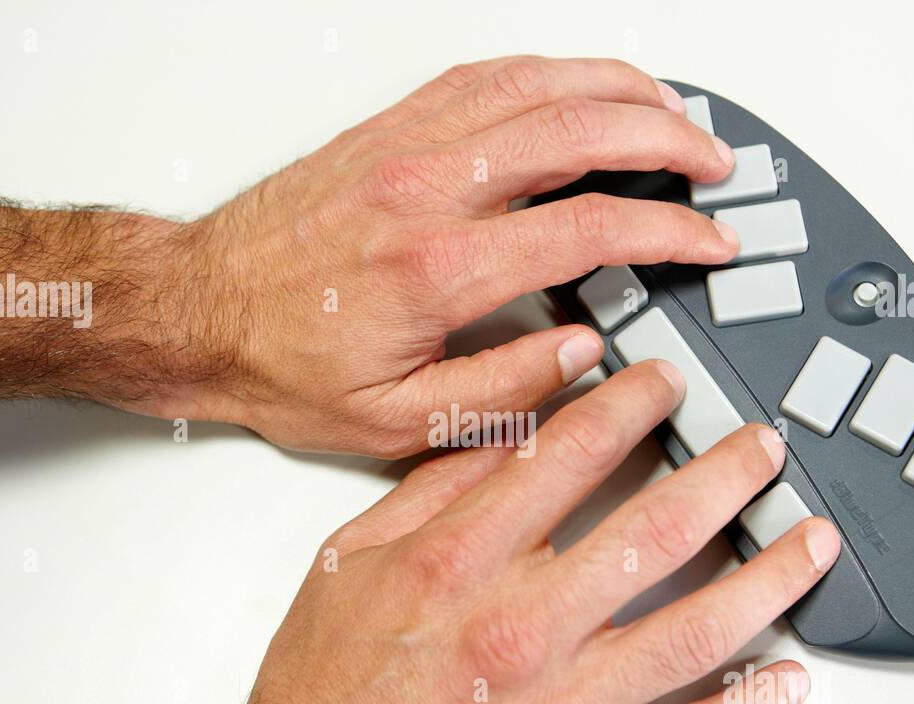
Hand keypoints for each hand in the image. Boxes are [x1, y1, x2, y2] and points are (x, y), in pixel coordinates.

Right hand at [119, 361, 840, 703]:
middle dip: (726, 473)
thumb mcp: (349, 560)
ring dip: (769, 578)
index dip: (633, 404)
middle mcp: (518, 629)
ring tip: (809, 542)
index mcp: (459, 565)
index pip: (572, 456)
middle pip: (657, 529)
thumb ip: (434, 493)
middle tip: (761, 449)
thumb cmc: (323, 693)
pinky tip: (784, 682)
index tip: (666, 383)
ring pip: (695, 631)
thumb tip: (512, 436)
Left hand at [150, 56, 738, 456]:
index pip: (588, 227)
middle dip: (666, 138)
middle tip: (714, 161)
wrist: (199, 311)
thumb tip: (582, 355)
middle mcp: (425, 191)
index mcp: (437, 268)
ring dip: (618, 88)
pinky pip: (481, 77)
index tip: (709, 241)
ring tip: (672, 108)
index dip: (668, 230)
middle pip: (577, 131)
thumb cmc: (281, 364)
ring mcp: (404, 148)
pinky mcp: (385, 131)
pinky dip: (547, 71)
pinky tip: (579, 83)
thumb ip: (503, 391)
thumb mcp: (397, 422)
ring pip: (535, 86)